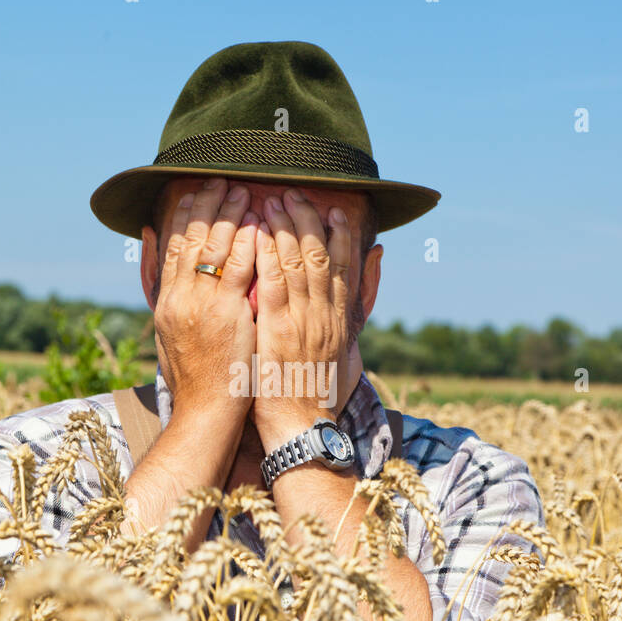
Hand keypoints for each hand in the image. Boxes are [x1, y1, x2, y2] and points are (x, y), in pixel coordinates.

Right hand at [153, 178, 259, 423]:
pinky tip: (259, 226)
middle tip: (222, 178)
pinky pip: (239, 271)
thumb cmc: (196, 378)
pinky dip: (249, 245)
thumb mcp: (170, 332)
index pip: (174, 245)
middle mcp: (180, 298)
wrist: (203, 413)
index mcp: (166, 301)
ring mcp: (202, 305)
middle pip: (191, 238)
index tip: (196, 189)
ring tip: (245, 192)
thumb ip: (166, 290)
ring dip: (231, 216)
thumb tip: (156, 252)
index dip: (186, 214)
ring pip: (214, 248)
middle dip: (207, 204)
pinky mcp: (227, 315)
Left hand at [252, 188, 352, 449]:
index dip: (338, 234)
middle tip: (294, 192)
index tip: (332, 209)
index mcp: (340, 320)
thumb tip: (363, 311)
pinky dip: (267, 255)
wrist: (303, 429)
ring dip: (285, 227)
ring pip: (297, 262)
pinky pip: (272, 284)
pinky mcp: (277, 330)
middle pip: (320, 254)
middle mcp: (325, 315)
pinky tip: (258, 234)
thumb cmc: (318, 398)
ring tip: (272, 200)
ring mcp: (302, 321)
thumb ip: (354, 324)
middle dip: (307, 219)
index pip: (343, 266)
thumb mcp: (348, 358)